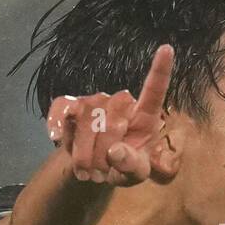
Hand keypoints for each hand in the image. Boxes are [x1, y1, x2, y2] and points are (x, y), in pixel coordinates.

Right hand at [45, 44, 176, 186]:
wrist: (93, 168)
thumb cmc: (121, 167)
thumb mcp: (134, 175)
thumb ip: (132, 167)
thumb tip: (115, 151)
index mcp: (145, 116)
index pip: (154, 91)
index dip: (160, 71)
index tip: (167, 49)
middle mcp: (120, 102)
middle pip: (111, 120)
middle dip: (103, 154)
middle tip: (101, 174)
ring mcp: (95, 101)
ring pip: (86, 120)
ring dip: (83, 153)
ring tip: (88, 170)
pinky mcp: (71, 105)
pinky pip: (62, 109)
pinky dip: (58, 124)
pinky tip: (56, 139)